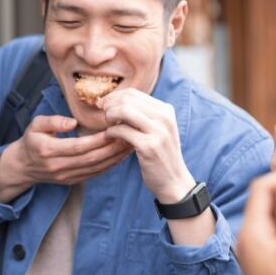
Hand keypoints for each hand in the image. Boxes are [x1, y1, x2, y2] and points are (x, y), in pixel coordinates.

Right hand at [0, 115, 131, 201]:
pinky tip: (120, 155)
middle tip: (129, 135)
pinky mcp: (73, 181)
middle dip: (112, 148)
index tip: (113, 129)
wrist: (23, 166)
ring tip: (130, 144)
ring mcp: (67, 176)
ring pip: (96, 168)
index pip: (78, 146)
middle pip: (91, 158)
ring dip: (115, 157)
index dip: (97, 140)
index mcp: (49, 150)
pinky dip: (109, 165)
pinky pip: (95, 174)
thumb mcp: (35, 125)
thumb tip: (73, 122)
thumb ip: (53, 121)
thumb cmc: (31, 141)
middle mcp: (59, 166)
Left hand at [98, 88, 193, 202]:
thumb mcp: (157, 129)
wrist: (173, 181)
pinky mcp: (149, 146)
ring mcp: (158, 131)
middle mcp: (164, 117)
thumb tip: (113, 100)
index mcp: (166, 110)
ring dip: (109, 117)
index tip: (103, 105)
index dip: (113, 97)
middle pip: (127, 99)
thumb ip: (142, 114)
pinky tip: (110, 137)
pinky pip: (122, 130)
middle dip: (109, 105)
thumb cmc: (159, 154)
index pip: (133, 93)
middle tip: (102, 115)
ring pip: (124, 110)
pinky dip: (111, 132)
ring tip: (108, 126)